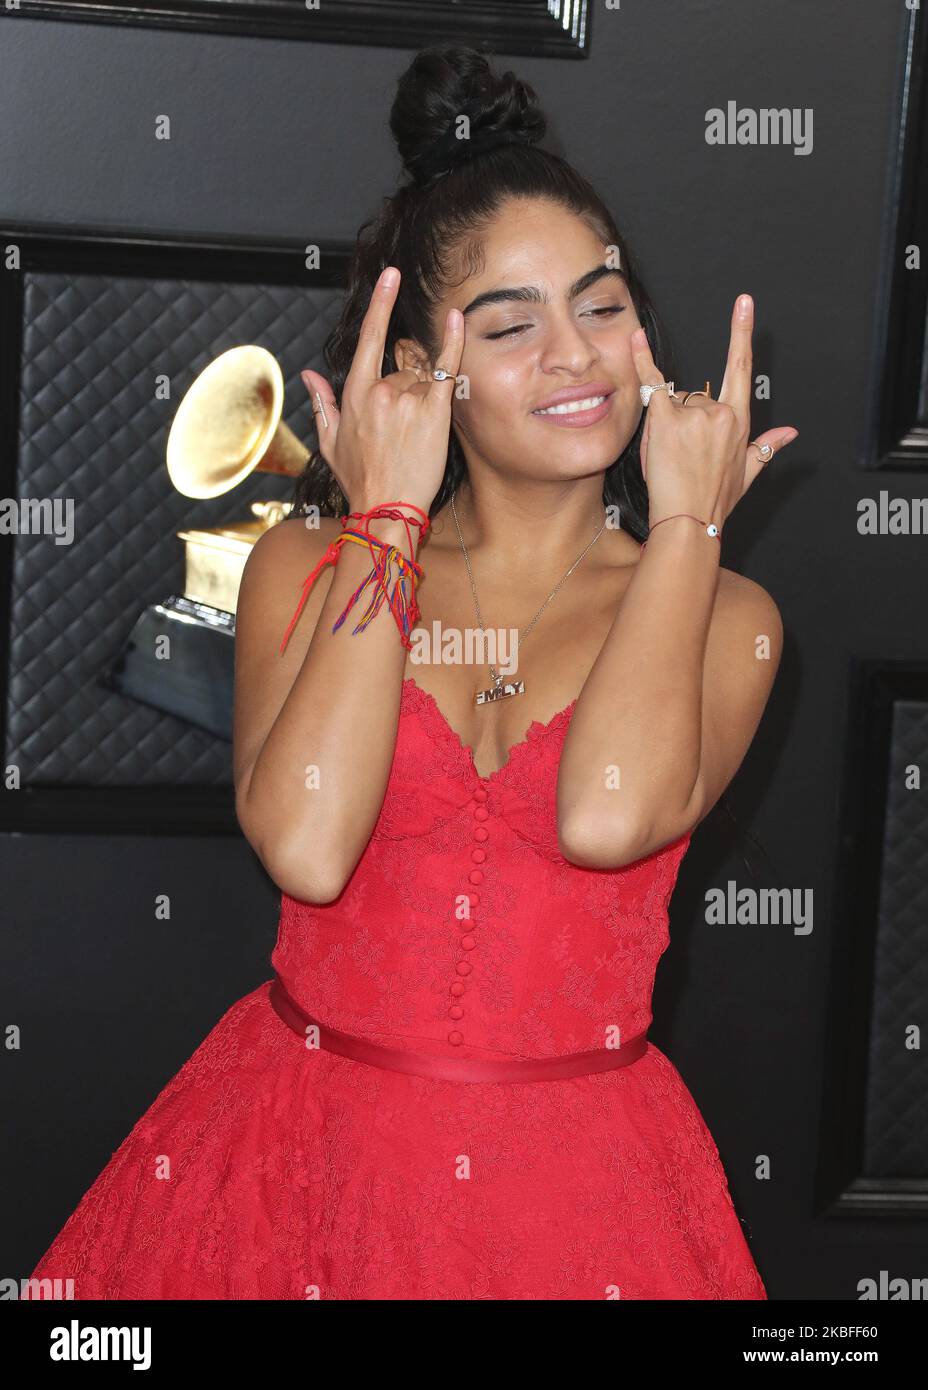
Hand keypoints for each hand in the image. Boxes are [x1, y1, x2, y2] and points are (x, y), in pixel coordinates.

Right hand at [300, 266, 463, 516]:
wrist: (385, 509)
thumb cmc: (359, 480)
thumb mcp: (330, 443)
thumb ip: (321, 404)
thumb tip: (308, 375)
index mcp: (354, 395)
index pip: (368, 340)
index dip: (380, 306)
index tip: (389, 277)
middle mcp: (379, 391)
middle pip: (402, 371)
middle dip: (406, 393)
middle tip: (402, 433)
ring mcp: (407, 400)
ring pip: (422, 381)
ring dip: (423, 400)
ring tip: (414, 438)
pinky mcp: (433, 412)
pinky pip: (445, 370)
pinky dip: (453, 344)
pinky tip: (457, 320)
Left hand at [631, 295, 797, 531]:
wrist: (689, 521)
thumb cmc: (714, 502)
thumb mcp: (747, 473)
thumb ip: (767, 447)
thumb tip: (790, 433)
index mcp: (739, 421)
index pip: (741, 369)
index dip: (741, 333)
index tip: (743, 305)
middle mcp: (719, 412)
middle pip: (695, 395)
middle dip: (684, 418)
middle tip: (682, 453)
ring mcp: (694, 414)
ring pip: (674, 402)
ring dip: (667, 422)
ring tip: (670, 456)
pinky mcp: (666, 420)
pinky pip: (652, 385)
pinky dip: (642, 364)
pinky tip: (636, 342)